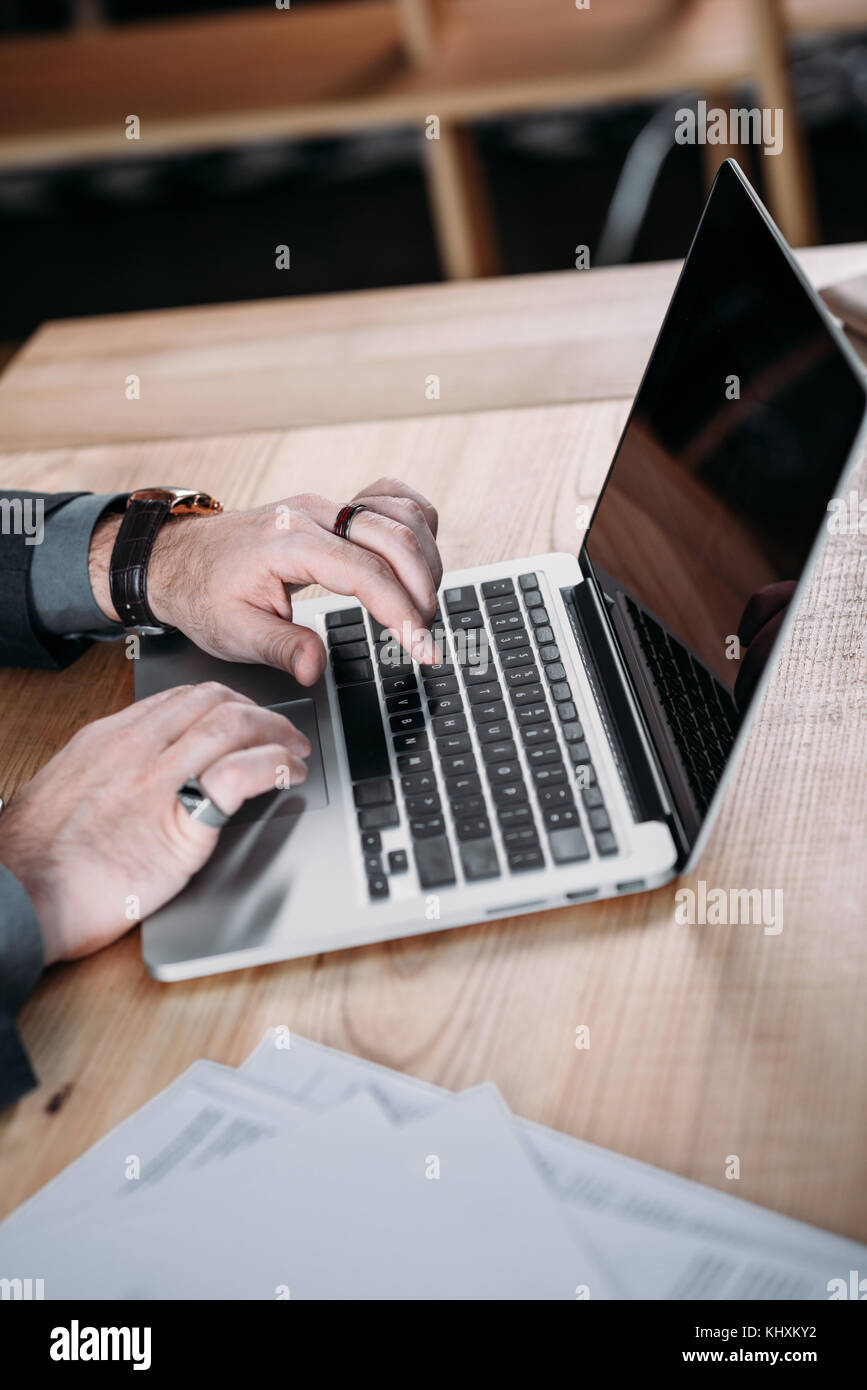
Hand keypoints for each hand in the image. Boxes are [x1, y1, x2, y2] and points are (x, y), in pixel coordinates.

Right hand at [0, 684, 309, 964]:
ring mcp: (155, 781)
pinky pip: (238, 774)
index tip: (244, 720)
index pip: (181, 699)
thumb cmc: (36, 863)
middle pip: (213, 702)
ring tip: (293, 752)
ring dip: (276, 734)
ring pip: (231, 725)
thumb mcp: (70, 795)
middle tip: (281, 735)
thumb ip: (107, 779)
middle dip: (257, 712)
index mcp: (107, 740)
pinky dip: (274, 767)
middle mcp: (133, 748)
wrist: (17, 898)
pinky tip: (287, 775)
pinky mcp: (177, 823)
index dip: (225, 705)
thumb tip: (137, 786)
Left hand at [90, 478, 442, 683]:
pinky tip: (417, 559)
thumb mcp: (233, 632)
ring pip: (402, 513)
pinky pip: (391, 500)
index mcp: (289, 543)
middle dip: (424, 589)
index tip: (424, 648)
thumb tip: (314, 668)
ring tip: (424, 603)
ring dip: (426, 557)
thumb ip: (280, 648)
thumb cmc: (204, 593)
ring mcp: (326, 505)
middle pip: (397, 538)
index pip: (367, 575)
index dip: (404, 614)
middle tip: (425, 633)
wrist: (178, 558)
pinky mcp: (333, 507)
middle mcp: (313, 514)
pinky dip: (416, 526)